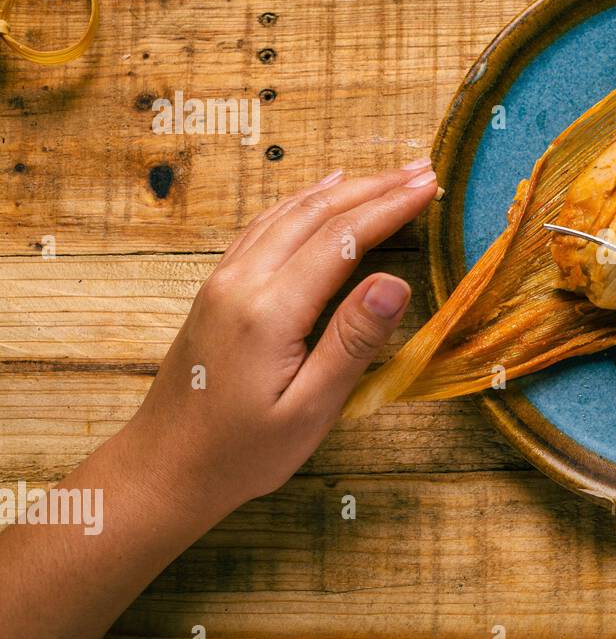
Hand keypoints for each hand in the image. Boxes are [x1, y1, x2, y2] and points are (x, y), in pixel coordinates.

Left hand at [129, 159, 441, 514]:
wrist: (163, 469)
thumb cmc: (242, 452)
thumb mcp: (310, 410)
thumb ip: (352, 342)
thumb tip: (394, 283)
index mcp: (269, 311)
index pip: (341, 239)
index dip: (389, 208)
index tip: (430, 187)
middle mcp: (241, 283)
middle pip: (316, 214)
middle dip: (373, 187)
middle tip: (421, 170)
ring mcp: (223, 281)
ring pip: (287, 213)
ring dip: (341, 189)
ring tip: (386, 175)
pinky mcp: (217, 290)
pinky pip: (265, 227)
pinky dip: (302, 202)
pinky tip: (321, 194)